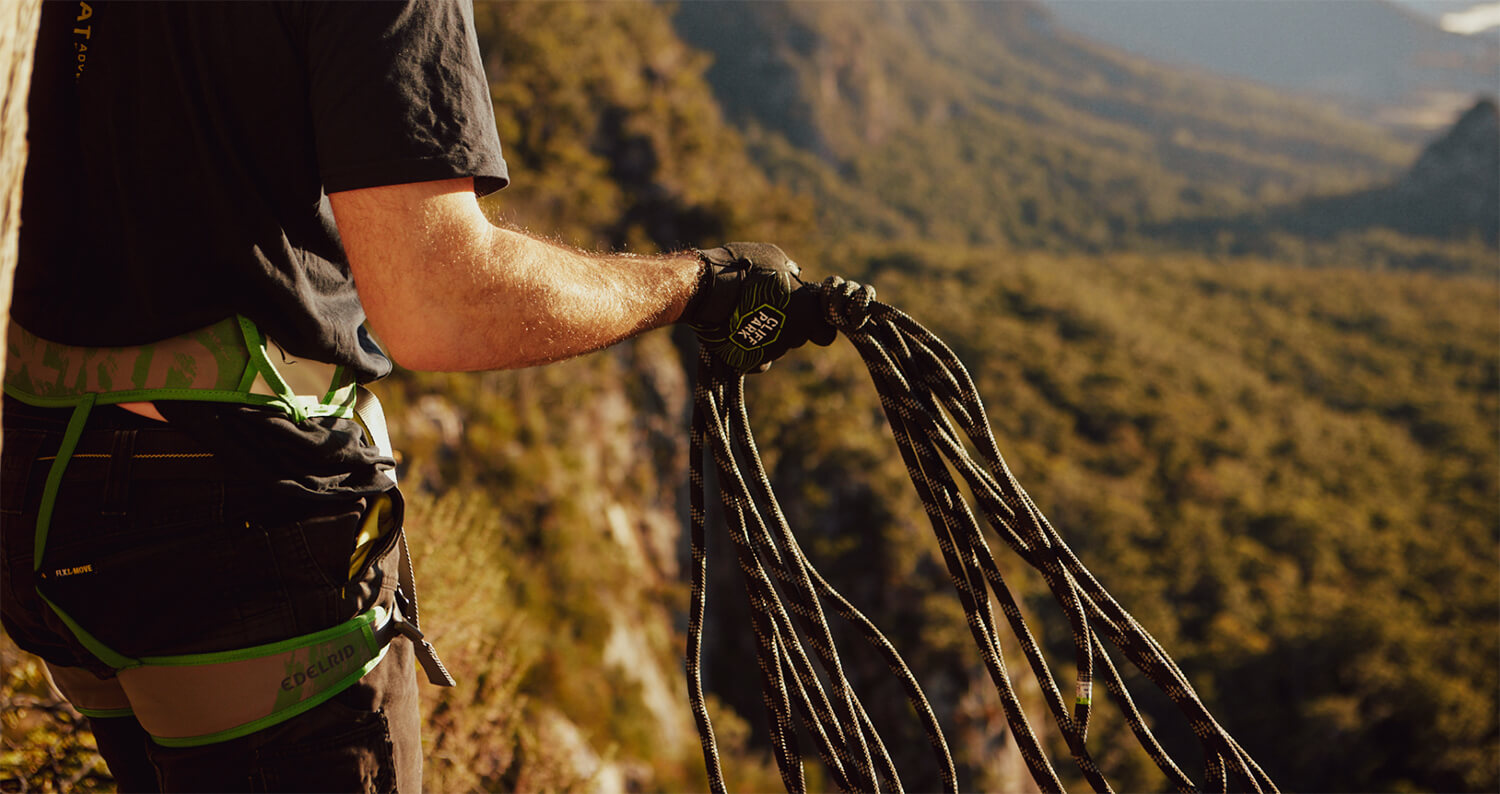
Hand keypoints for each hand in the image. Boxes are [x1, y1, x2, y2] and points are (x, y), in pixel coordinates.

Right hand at [681, 242, 836, 372]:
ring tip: (747, 315)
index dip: (816, 326)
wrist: (707, 288)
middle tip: (768, 308)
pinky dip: (752, 351)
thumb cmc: (743, 267)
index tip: (805, 316)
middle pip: (798, 337)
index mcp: (807, 311)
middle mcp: (794, 335)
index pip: (825, 334)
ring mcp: (772, 350)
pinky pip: (758, 360)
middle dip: (788, 326)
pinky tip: (740, 334)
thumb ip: (789, 271)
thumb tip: (794, 275)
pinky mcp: (750, 361)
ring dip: (768, 335)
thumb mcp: (773, 257)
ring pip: (776, 347)